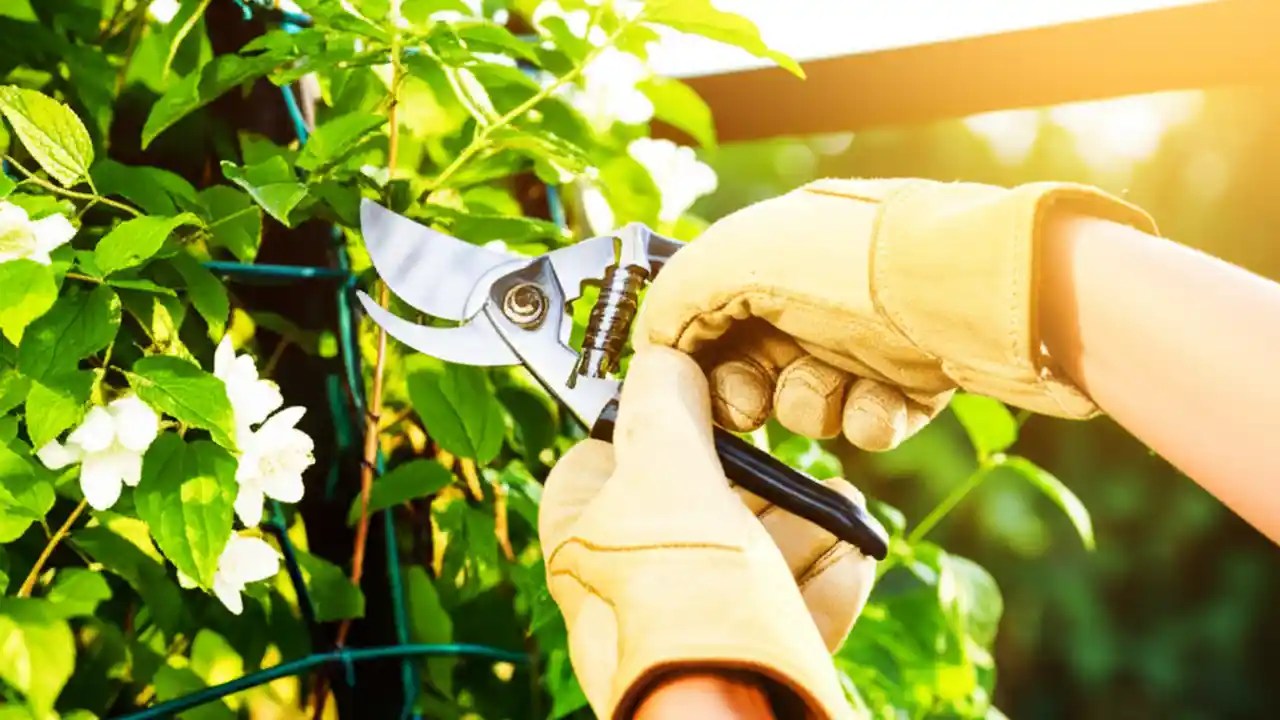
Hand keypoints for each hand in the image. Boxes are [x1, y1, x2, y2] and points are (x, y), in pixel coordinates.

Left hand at [540, 347, 873, 719]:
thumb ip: (663, 404)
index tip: (714, 406)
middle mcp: (632, 573)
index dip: (665, 422)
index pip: (609, 449)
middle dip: (766, 484)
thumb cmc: (686, 598)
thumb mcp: (667, 470)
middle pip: (705, 496)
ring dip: (808, 527)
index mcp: (586, 527)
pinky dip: (824, 580)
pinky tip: (850, 559)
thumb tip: (662, 359)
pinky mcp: (746, 651)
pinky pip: (789, 601)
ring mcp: (691, 617)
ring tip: (840, 512)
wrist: (740, 712)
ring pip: (756, 549)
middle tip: (795, 469)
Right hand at [633, 178, 1156, 450]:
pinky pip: (867, 419)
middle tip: (755, 403)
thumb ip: (676, 296)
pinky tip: (881, 401)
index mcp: (773, 249)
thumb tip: (650, 342)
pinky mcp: (916, 376)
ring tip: (836, 387)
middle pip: (750, 365)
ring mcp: (867, 334)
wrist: (994, 292)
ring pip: (804, 400)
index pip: (707, 312)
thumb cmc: (864, 262)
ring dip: (809, 404)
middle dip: (747, 393)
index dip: (691, 356)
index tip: (687, 390)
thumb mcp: (744, 256)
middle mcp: (817, 290)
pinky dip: (867, 417)